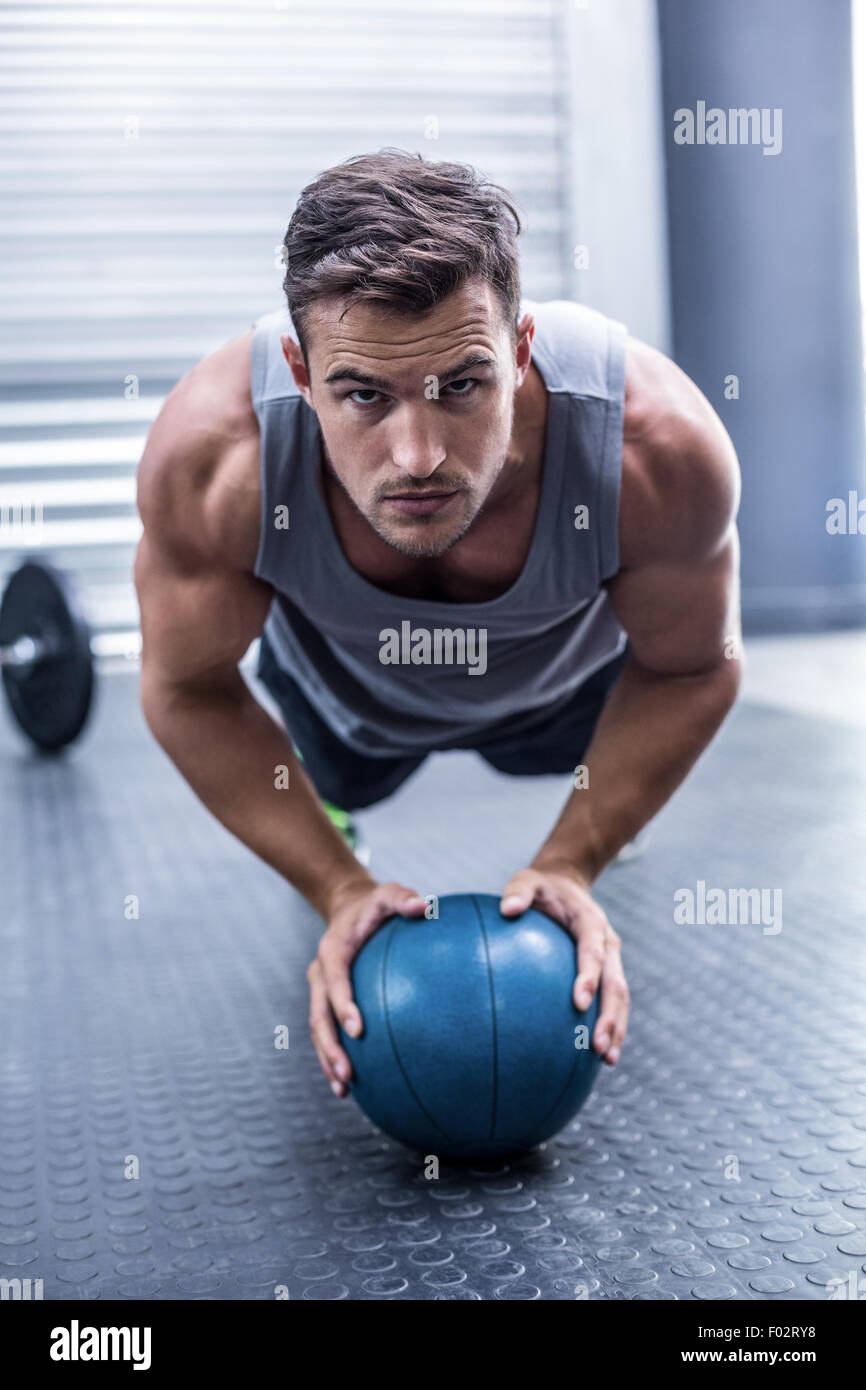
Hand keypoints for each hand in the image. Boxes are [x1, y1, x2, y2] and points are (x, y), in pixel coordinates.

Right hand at [308, 879, 426, 1096]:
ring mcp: (321, 990)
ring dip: (328, 1060)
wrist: (349, 908)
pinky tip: (355, 1084)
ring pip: (318, 1030)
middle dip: (330, 1048)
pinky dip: (335, 1056)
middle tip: (347, 1074)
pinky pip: (328, 1032)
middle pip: (318, 1016)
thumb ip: (404, 898)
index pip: (335, 980)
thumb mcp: (389, 894)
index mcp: (333, 952)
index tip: (358, 1030)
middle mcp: (321, 974)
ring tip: (344, 1090)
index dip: (343, 1005)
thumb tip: (425, 906)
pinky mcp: (327, 1002)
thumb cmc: (376, 905)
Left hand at [499, 859, 628, 1065]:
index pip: (593, 952)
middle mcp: (608, 943)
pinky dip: (609, 1025)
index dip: (589, 976)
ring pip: (620, 998)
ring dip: (617, 1028)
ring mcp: (611, 960)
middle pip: (616, 984)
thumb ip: (518, 892)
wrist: (566, 884)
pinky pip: (610, 1001)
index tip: (579, 1003)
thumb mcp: (527, 880)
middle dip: (610, 1017)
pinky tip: (595, 1055)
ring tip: (608, 1060)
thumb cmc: (541, 887)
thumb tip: (507, 910)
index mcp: (591, 922)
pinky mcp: (606, 972)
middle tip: (599, 1047)